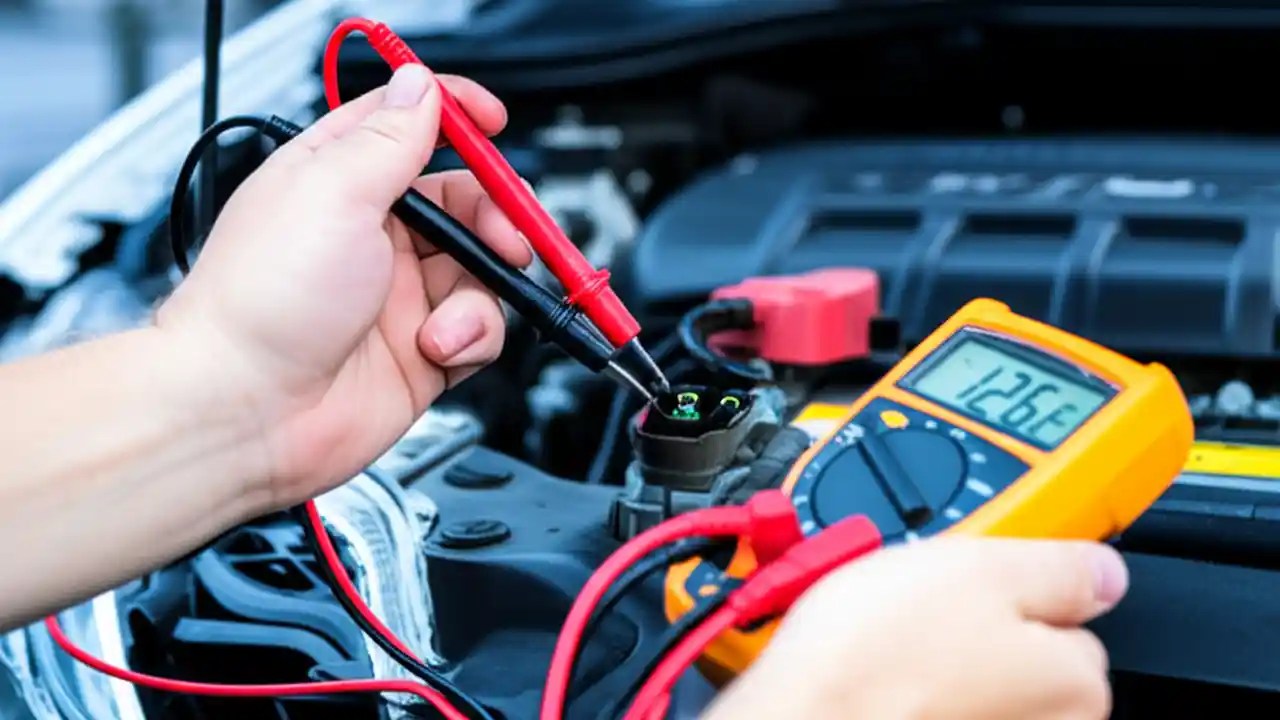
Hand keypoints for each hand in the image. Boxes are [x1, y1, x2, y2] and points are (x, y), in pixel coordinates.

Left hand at [157, 65, 530, 504]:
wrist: (248, 411)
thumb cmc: (262, 302)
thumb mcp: (332, 192)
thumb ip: (390, 139)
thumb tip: (422, 87)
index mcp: (339, 180)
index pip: (408, 126)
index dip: (455, 116)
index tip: (493, 122)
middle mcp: (372, 235)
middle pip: (464, 203)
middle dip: (496, 216)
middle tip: (507, 236)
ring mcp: (399, 296)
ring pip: (482, 272)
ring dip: (480, 292)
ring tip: (448, 316)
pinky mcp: (423, 351)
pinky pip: (480, 330)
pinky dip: (472, 337)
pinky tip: (437, 347)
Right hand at [703, 538, 1128, 719]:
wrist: (800, 719)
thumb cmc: (874, 661)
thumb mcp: (976, 566)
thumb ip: (1058, 565)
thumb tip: (1103, 571)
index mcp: (1075, 684)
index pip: (1070, 618)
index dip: (1010, 587)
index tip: (966, 577)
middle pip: (1021, 658)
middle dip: (974, 631)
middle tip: (912, 606)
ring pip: (971, 684)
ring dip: (937, 664)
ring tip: (879, 642)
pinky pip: (933, 708)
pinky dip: (908, 697)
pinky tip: (871, 680)